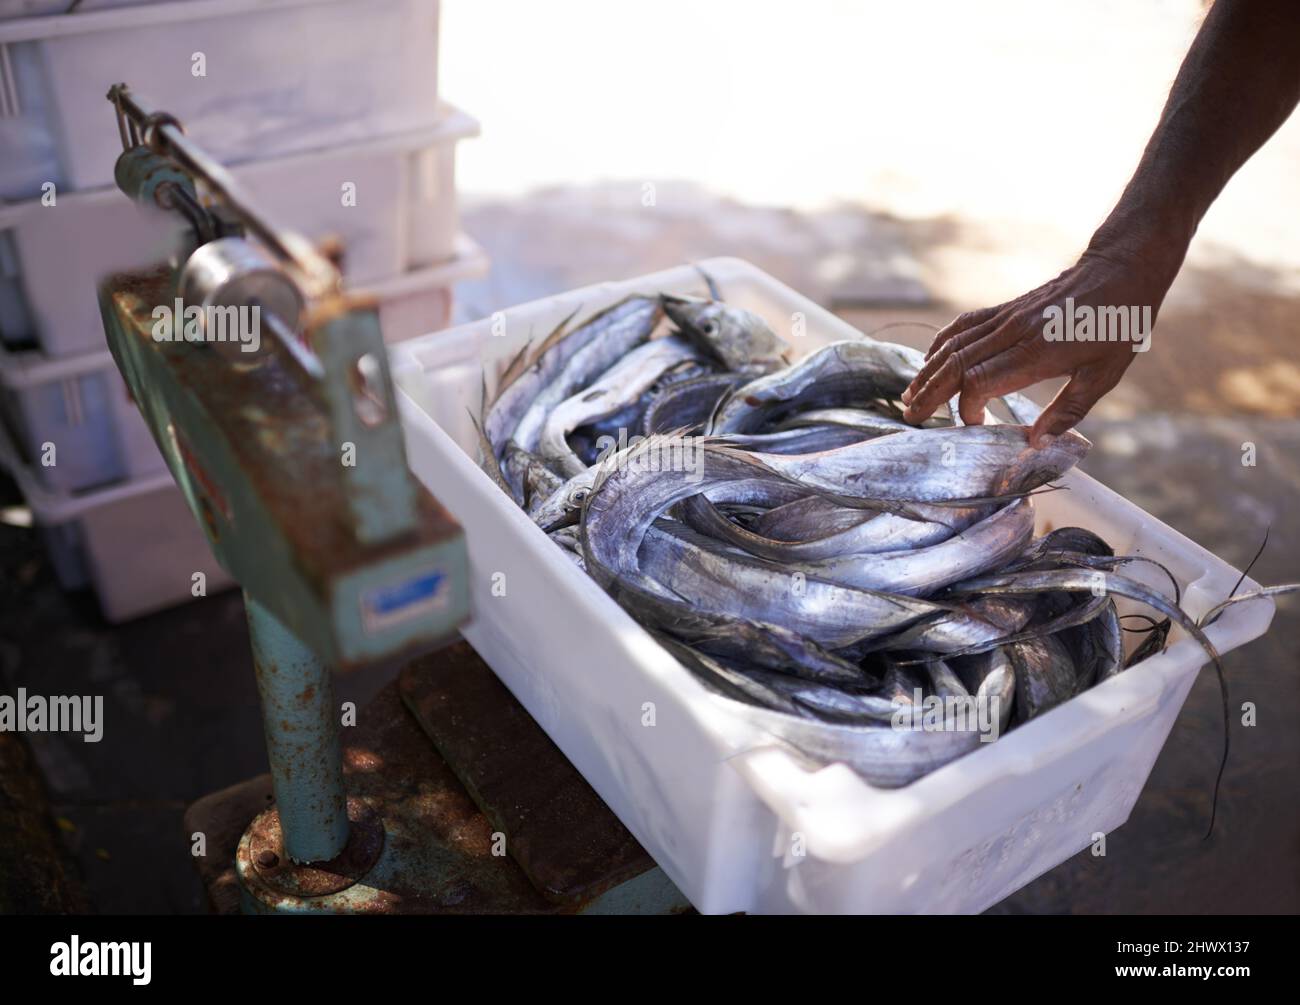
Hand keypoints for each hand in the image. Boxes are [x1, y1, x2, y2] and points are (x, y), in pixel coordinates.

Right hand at [900, 251, 1172, 445]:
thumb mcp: (1103, 376)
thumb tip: (1035, 444)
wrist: (1120, 271)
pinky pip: (962, 326)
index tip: (974, 425)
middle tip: (912, 417)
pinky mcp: (1004, 308)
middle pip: (956, 364)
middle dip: (930, 394)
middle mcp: (1014, 333)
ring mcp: (1006, 317)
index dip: (967, 407)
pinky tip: (929, 360)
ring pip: (953, 345)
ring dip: (927, 371)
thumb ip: (1067, 412)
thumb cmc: (1117, 327)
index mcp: (1038, 353)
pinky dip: (940, 344)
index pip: (981, 381)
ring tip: (910, 395)